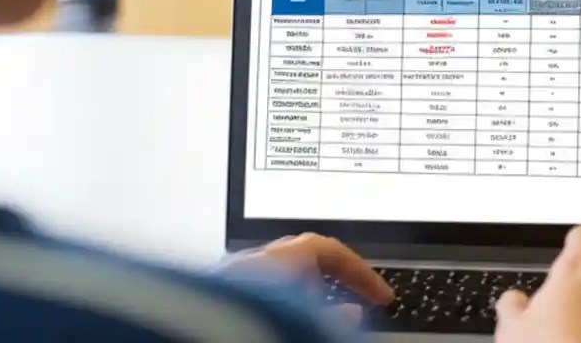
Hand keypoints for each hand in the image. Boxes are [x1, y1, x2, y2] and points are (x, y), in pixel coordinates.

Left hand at [221, 233, 393, 324]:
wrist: (199, 329)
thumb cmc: (254, 320)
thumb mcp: (310, 318)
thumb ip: (335, 316)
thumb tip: (351, 312)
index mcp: (281, 254)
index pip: (332, 251)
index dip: (362, 274)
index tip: (381, 296)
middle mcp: (254, 257)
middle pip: (303, 256)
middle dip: (331, 278)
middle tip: (354, 300)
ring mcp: (231, 273)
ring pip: (277, 272)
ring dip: (305, 291)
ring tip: (321, 316)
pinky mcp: (218, 290)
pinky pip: (257, 286)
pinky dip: (279, 298)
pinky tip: (286, 319)